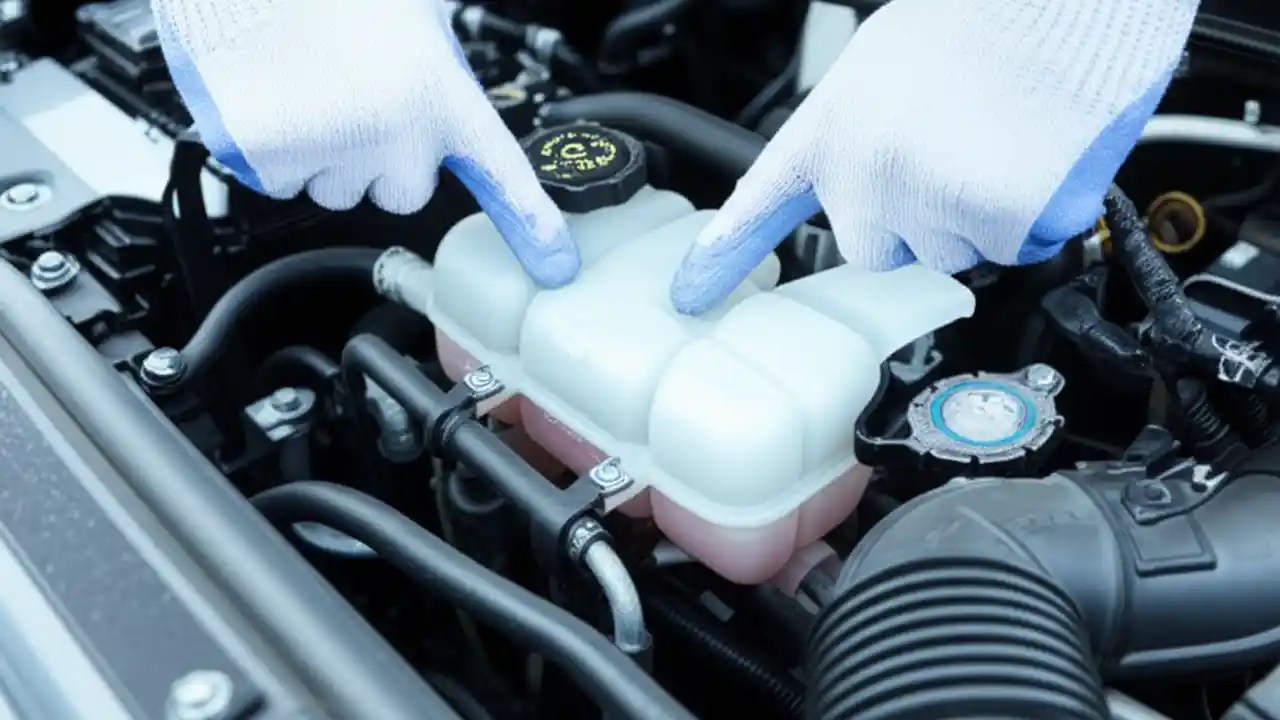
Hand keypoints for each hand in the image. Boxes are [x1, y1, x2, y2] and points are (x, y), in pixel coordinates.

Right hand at [151, 0, 578, 286]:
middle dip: (380, 160)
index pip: (499, 170)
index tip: (554, 264)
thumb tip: (452, 89)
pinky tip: (270, 94)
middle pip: (401, 193)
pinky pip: (275, 180)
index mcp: (439, 90)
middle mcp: (392, 130)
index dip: (531, 223)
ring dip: (323, 153)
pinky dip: (266, 149)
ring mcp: (328, 149)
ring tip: (305, 85)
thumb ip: (441, 63)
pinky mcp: (263, 155)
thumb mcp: (415, 13)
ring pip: (334, 188)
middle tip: (352, 96)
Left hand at [670, 0, 1197, 314]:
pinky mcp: (997, 220)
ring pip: (955, 252)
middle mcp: (865, 174)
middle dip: (919, 219)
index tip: (692, 293)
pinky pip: (1019, 247)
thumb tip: (872, 189)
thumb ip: (861, 137)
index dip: (725, 254)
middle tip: (960, 152)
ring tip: (1006, 139)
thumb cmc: (984, 20)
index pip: (762, 203)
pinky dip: (1040, 214)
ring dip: (985, 215)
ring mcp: (927, 202)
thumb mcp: (885, 67)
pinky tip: (1040, 155)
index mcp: (831, 128)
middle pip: (879, 249)